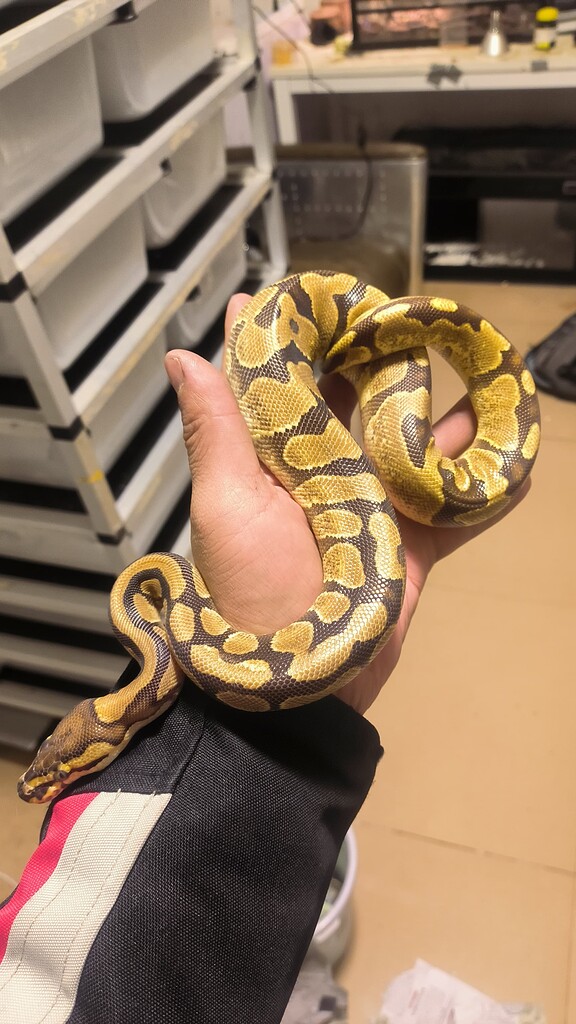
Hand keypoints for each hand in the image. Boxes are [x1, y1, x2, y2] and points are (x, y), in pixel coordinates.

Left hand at [164, 294, 529, 715]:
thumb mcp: (226, 507)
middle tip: (395, 311)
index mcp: (270, 458)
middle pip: (348, 401)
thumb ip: (215, 432)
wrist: (302, 687)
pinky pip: (448, 506)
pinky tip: (504, 446)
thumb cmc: (253, 593)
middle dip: (366, 355)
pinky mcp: (409, 544)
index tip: (310, 289)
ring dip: (429, 406)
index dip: (291, 335)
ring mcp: (369, 506)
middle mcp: (319, 474)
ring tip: (457, 356)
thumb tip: (183, 355)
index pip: (276, 381)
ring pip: (404, 442)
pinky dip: (475, 482)